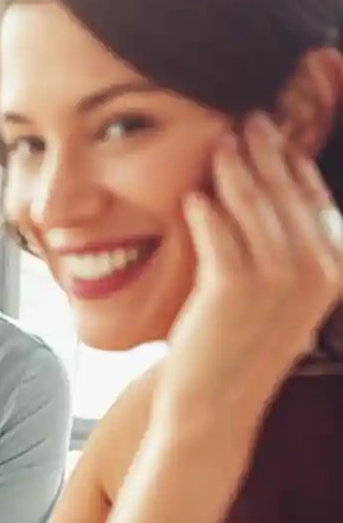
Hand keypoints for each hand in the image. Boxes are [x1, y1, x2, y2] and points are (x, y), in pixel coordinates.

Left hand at [156, 113, 342, 441]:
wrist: (216, 402)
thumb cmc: (240, 341)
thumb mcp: (280, 290)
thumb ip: (285, 242)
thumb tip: (270, 180)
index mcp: (337, 266)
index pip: (314, 196)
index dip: (291, 159)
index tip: (275, 128)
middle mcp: (318, 269)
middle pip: (285, 190)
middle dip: (265, 150)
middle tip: (246, 119)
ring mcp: (278, 278)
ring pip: (252, 203)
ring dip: (234, 166)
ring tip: (219, 140)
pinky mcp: (234, 286)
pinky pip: (216, 231)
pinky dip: (204, 209)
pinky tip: (193, 194)